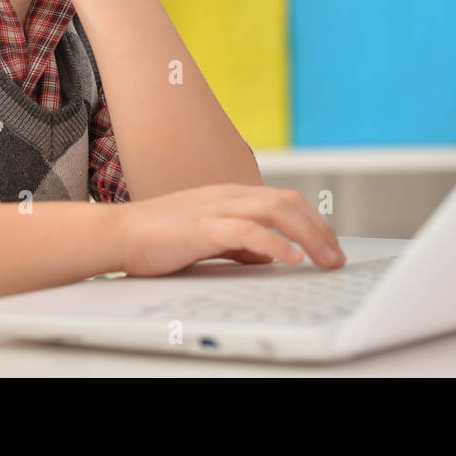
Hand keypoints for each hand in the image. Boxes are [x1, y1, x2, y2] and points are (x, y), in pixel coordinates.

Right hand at [109, 184, 346, 276]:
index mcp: (231, 196)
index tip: (330, 245)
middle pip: (288, 203)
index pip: (284, 200)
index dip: (313, 221)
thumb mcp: (208, 237)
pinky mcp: (203, 227)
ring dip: (307, 236)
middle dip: (319, 230)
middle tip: (337, 258)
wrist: (118, 234)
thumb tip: (269, 254)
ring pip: (275, 211)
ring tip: (324, 260)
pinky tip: (290, 259)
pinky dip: (274, 243)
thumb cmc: (158, 238)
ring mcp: (217, 208)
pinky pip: (247, 232)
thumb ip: (239, 242)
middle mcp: (229, 196)